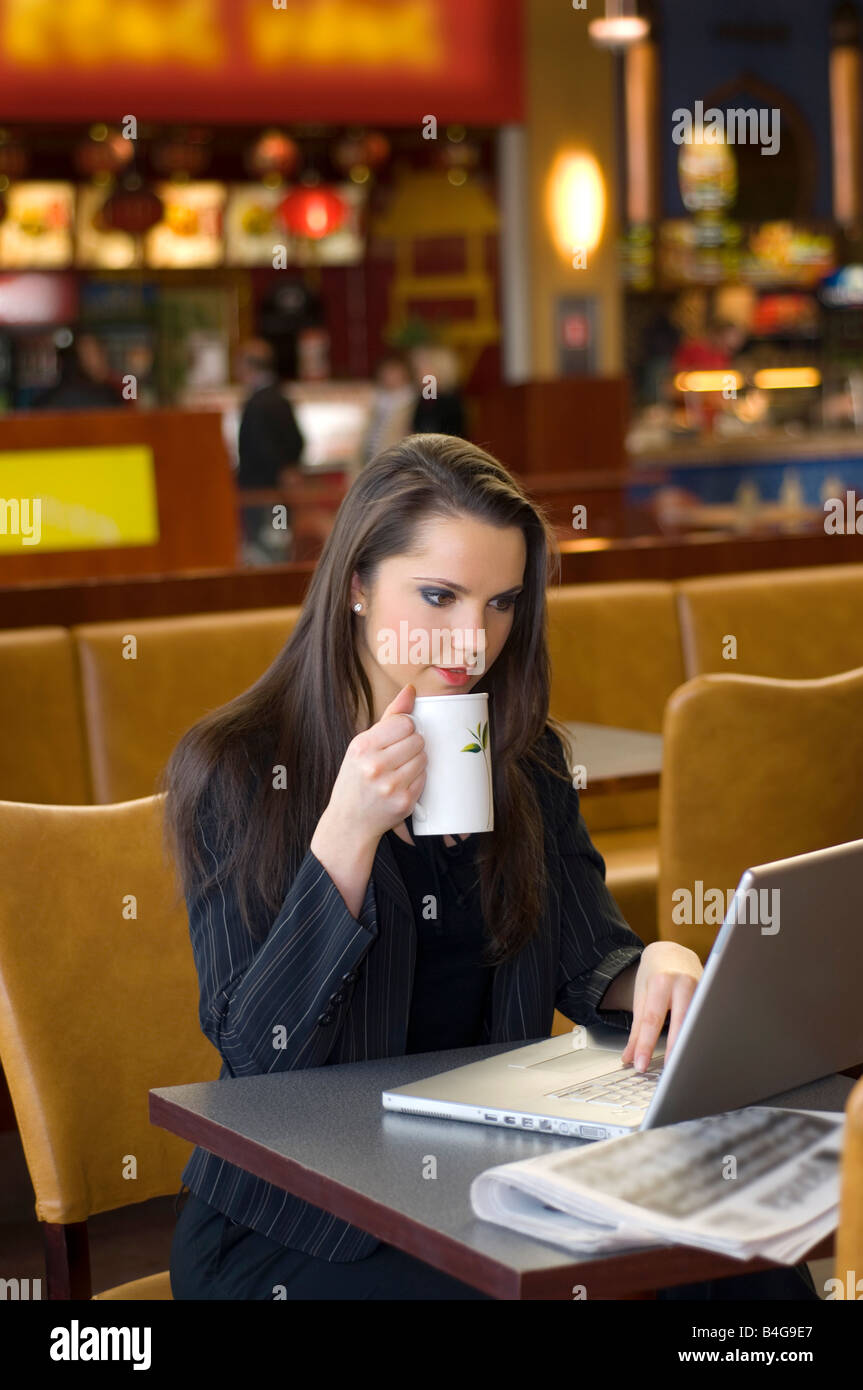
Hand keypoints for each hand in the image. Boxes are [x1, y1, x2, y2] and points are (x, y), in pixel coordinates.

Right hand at [323, 683, 426, 846]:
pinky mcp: (404, 802)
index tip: (396, 738)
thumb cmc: (356, 778)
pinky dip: (417, 779)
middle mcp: (375, 766)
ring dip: (416, 762)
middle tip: (396, 757)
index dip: (405, 729)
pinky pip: (424, 777)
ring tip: (398, 771)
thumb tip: (411, 690)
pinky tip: (401, 784)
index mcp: (362, 747)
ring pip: (424, 758)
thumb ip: (389, 717)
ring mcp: (390, 786)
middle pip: (418, 740)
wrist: (350, 821)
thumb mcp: (362, 745)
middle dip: (411, 746)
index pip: (405, 723)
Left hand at [620, 940, 702, 1072]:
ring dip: (693, 1045)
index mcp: (661, 981)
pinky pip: (709, 1019)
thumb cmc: (655, 975)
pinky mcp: (715, 995)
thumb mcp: (640, 997)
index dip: (646, 1045)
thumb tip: (629, 1058)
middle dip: (675, 1050)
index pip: (652, 1019)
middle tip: (668, 1074)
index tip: (640, 1065)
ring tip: (685, 1067)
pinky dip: (704, 1036)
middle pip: (681, 1022)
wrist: (672, 953)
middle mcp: (685, 983)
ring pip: (699, 1022)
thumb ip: (636, 1030)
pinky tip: (701, 1052)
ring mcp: (704, 988)